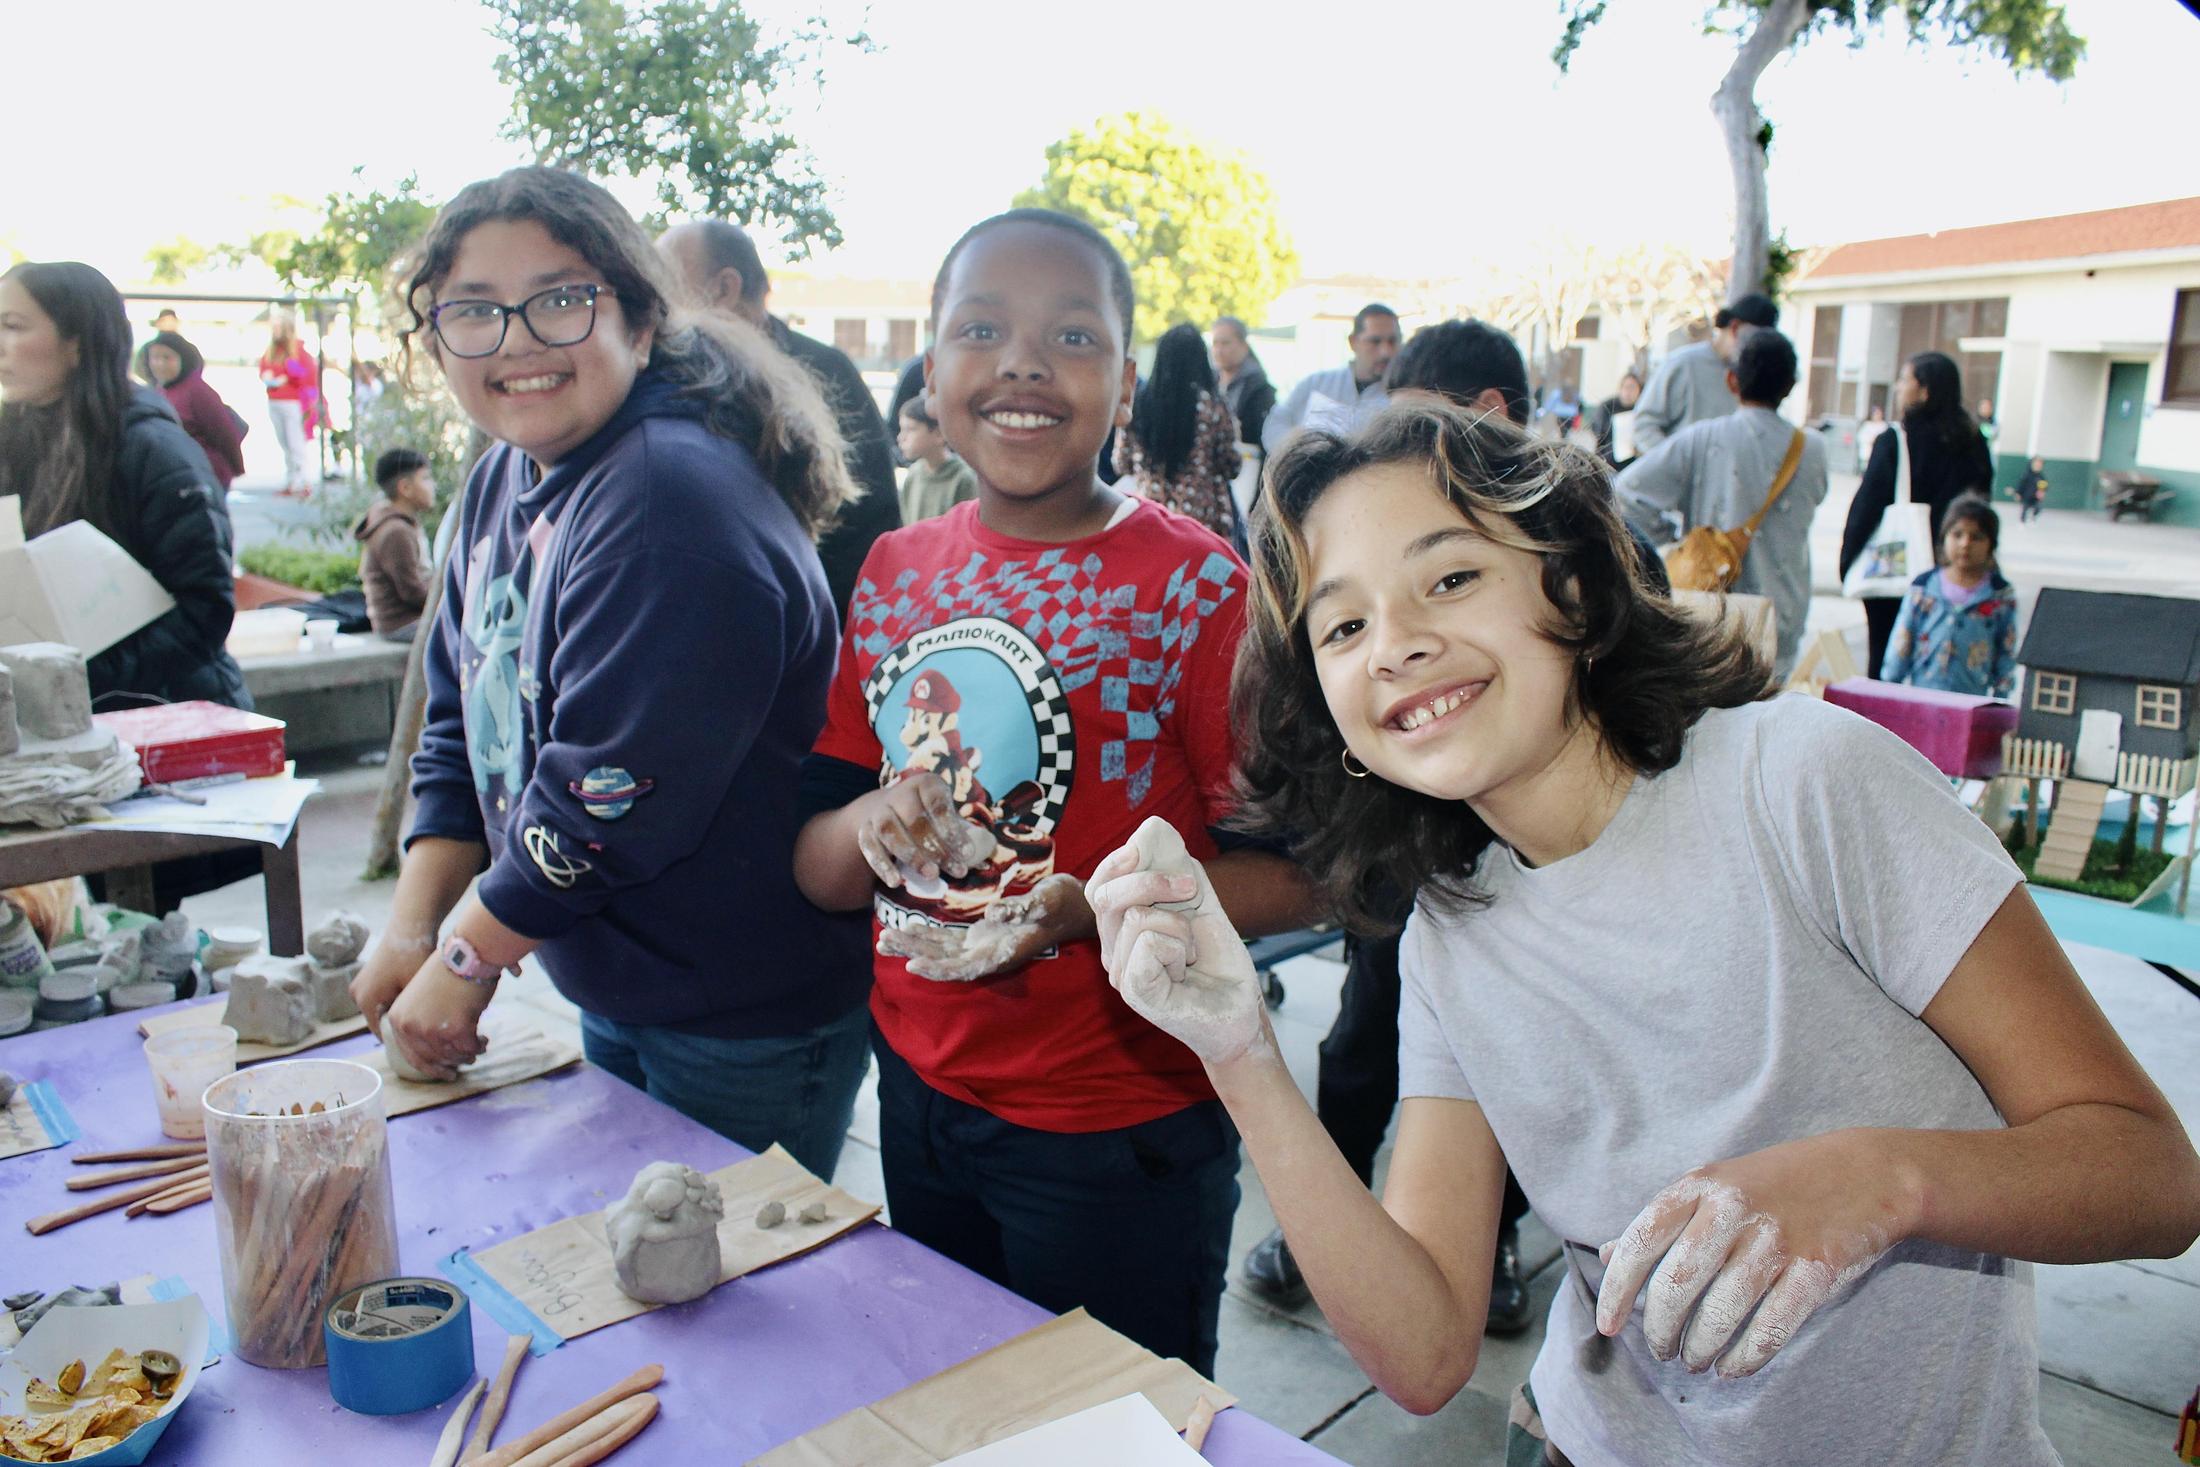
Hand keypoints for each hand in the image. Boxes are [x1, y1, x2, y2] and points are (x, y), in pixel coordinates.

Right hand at [350, 928, 438, 1038]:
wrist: (411, 926)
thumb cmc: (415, 956)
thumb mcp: (415, 991)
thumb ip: (411, 1015)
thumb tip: (419, 1037)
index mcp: (365, 1000)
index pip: (383, 1034)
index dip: (404, 1041)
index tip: (424, 1045)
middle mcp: (357, 994)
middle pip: (381, 1021)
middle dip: (401, 1027)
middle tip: (425, 1034)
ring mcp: (361, 984)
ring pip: (382, 1009)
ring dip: (399, 1013)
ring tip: (422, 1017)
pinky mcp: (369, 977)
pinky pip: (382, 997)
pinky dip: (397, 1001)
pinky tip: (416, 1000)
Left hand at [381, 957, 493, 1079]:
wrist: (466, 954)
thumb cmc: (447, 970)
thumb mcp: (420, 997)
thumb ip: (420, 1020)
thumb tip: (435, 1046)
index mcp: (398, 1019)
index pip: (411, 1054)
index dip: (430, 1066)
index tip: (443, 1072)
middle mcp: (411, 1027)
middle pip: (433, 1058)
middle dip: (452, 1064)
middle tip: (467, 1063)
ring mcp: (432, 1030)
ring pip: (453, 1056)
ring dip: (468, 1054)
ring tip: (480, 1047)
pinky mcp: (455, 1030)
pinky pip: (469, 1048)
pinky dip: (478, 1046)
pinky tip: (484, 1040)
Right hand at [853, 773, 994, 887]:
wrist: (890, 811)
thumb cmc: (929, 817)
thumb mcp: (946, 815)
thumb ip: (962, 830)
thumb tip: (988, 848)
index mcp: (925, 784)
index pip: (937, 804)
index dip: (952, 829)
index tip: (967, 853)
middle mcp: (900, 794)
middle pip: (915, 820)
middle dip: (936, 848)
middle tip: (955, 871)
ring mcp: (879, 811)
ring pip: (890, 831)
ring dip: (911, 856)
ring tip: (931, 876)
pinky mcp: (864, 830)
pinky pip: (869, 847)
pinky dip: (882, 865)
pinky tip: (896, 881)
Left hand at [876, 873, 1085, 981]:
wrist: (1076, 905)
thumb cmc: (1065, 903)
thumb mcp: (1048, 901)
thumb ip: (1021, 909)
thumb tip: (993, 914)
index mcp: (1003, 953)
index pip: (964, 968)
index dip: (938, 969)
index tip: (912, 966)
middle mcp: (989, 955)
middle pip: (944, 960)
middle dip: (914, 954)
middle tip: (884, 944)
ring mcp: (983, 945)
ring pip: (942, 950)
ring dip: (914, 945)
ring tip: (885, 940)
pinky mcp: (982, 935)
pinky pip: (949, 939)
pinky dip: (928, 935)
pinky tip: (909, 929)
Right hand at [1084, 822, 1269, 1066]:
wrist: (1241, 1007)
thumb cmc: (1217, 961)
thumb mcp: (1200, 903)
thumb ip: (1177, 868)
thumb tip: (1152, 829)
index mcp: (1121, 928)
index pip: (1100, 886)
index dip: (1117, 862)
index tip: (1142, 847)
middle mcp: (1112, 950)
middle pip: (1106, 895)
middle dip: (1150, 881)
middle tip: (1190, 889)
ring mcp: (1119, 973)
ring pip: (1135, 917)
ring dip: (1179, 926)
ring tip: (1190, 951)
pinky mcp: (1133, 991)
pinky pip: (1149, 942)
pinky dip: (1178, 948)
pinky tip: (1185, 969)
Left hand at [1594, 1131, 1910, 1377]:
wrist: (1864, 1172)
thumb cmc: (1775, 1184)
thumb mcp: (1713, 1185)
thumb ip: (1663, 1221)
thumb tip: (1606, 1256)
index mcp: (1699, 1186)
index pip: (1641, 1242)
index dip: (1618, 1290)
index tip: (1608, 1327)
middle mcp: (1732, 1209)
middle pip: (1676, 1285)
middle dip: (1660, 1330)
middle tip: (1662, 1350)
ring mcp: (1775, 1239)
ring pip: (1720, 1314)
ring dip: (1700, 1349)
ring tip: (1694, 1360)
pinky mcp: (1815, 1269)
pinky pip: (1770, 1328)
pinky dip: (1745, 1358)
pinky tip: (1733, 1366)